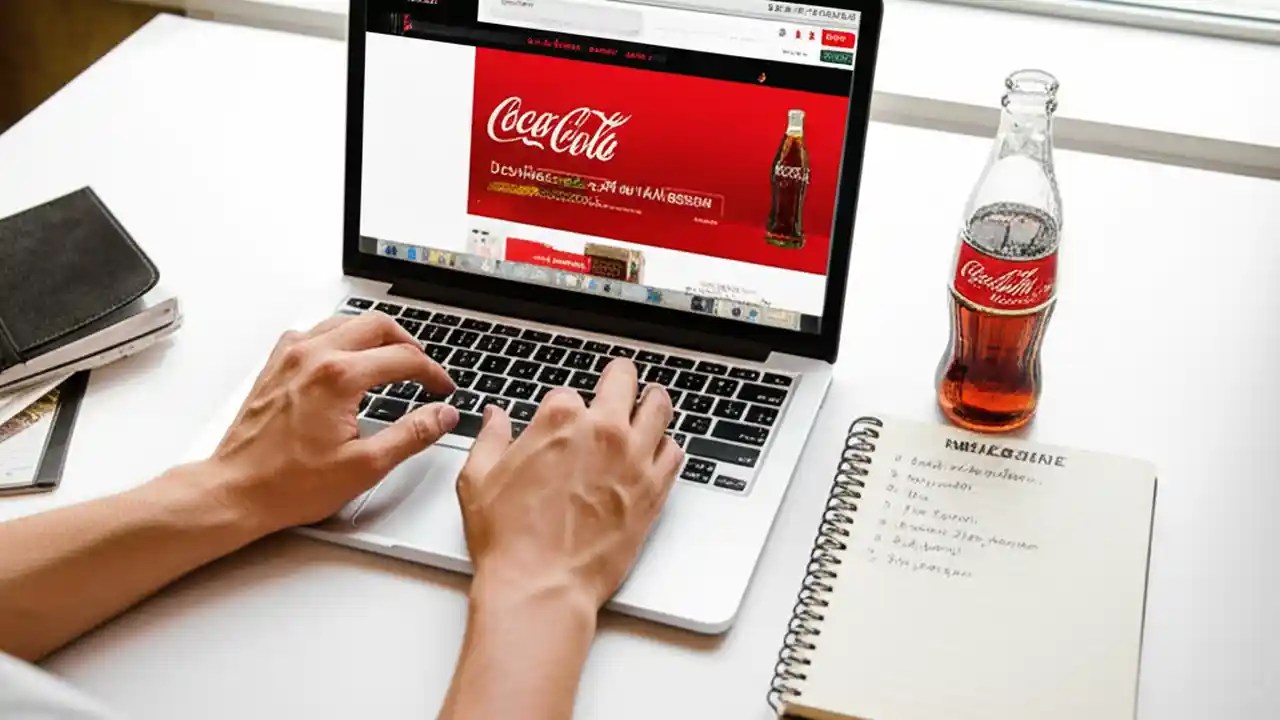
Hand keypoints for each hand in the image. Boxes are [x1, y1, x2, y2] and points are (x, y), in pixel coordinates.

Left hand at [207, 312, 457, 533]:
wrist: (237, 491)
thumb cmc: (290, 484)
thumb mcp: (366, 466)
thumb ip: (412, 435)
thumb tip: (442, 415)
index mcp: (339, 377)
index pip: (405, 358)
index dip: (433, 373)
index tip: (442, 390)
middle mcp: (314, 356)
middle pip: (378, 325)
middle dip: (409, 344)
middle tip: (423, 369)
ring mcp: (291, 356)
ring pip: (346, 322)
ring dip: (375, 336)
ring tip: (392, 359)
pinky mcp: (276, 364)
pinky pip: (315, 332)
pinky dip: (340, 338)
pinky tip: (346, 360)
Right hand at [457, 358, 682, 611]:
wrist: (541, 585)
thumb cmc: (509, 539)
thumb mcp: (478, 479)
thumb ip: (491, 439)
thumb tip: (495, 417)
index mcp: (559, 420)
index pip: (567, 393)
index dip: (562, 406)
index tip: (561, 420)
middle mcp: (603, 432)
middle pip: (624, 381)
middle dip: (620, 378)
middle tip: (621, 379)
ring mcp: (633, 459)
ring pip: (659, 408)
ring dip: (653, 401)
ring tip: (651, 400)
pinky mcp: (653, 490)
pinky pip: (675, 452)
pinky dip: (668, 445)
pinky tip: (660, 448)